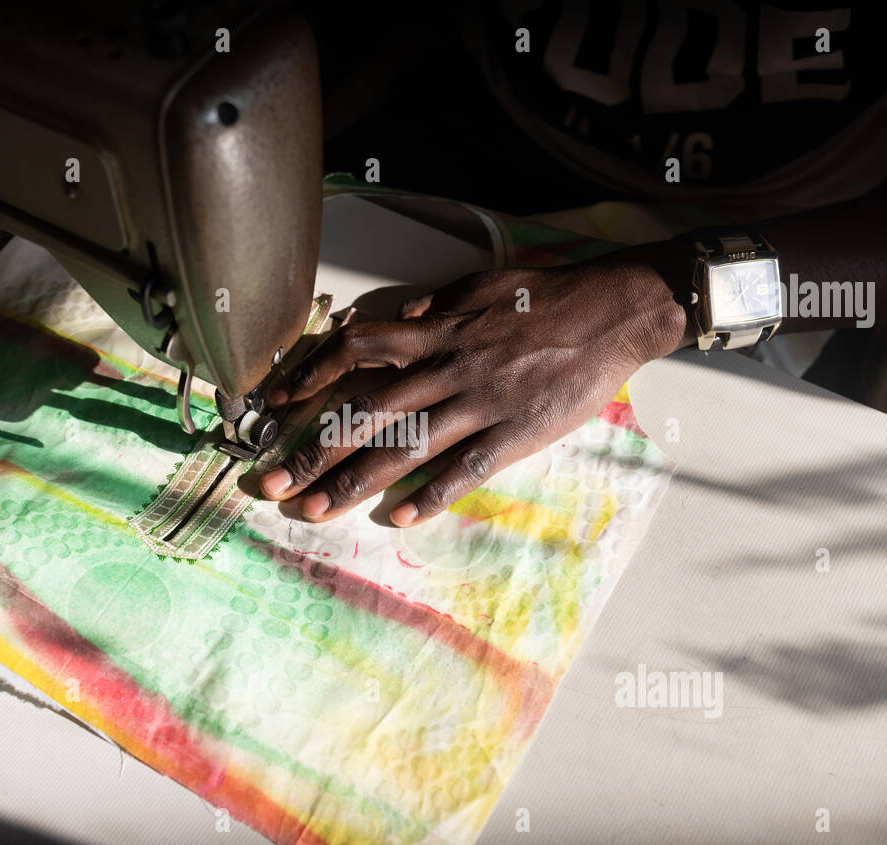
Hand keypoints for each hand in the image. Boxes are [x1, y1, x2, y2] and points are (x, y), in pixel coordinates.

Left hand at [258, 244, 690, 525]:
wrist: (614, 313)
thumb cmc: (546, 296)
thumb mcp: (481, 284)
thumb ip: (435, 304)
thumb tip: (398, 315)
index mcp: (437, 330)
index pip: (357, 349)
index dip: (311, 373)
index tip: (276, 400)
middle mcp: (448, 368)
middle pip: (367, 411)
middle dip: (314, 449)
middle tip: (272, 482)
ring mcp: (481, 403)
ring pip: (406, 447)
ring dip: (355, 481)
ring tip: (314, 510)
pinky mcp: (516, 433)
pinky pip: (466, 469)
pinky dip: (432, 496)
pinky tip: (399, 519)